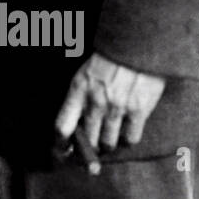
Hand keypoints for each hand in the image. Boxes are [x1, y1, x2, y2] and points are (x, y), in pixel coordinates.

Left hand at [54, 51, 165, 168]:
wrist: (136, 45)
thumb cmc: (109, 59)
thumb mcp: (85, 74)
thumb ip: (79, 97)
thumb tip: (75, 125)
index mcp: (78, 90)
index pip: (62, 127)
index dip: (60, 145)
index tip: (62, 152)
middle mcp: (95, 102)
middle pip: (87, 141)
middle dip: (87, 150)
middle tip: (90, 152)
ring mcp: (117, 108)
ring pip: (108, 143)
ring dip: (108, 146)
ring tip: (108, 142)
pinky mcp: (138, 110)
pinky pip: (130, 138)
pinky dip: (128, 140)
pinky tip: (127, 133)